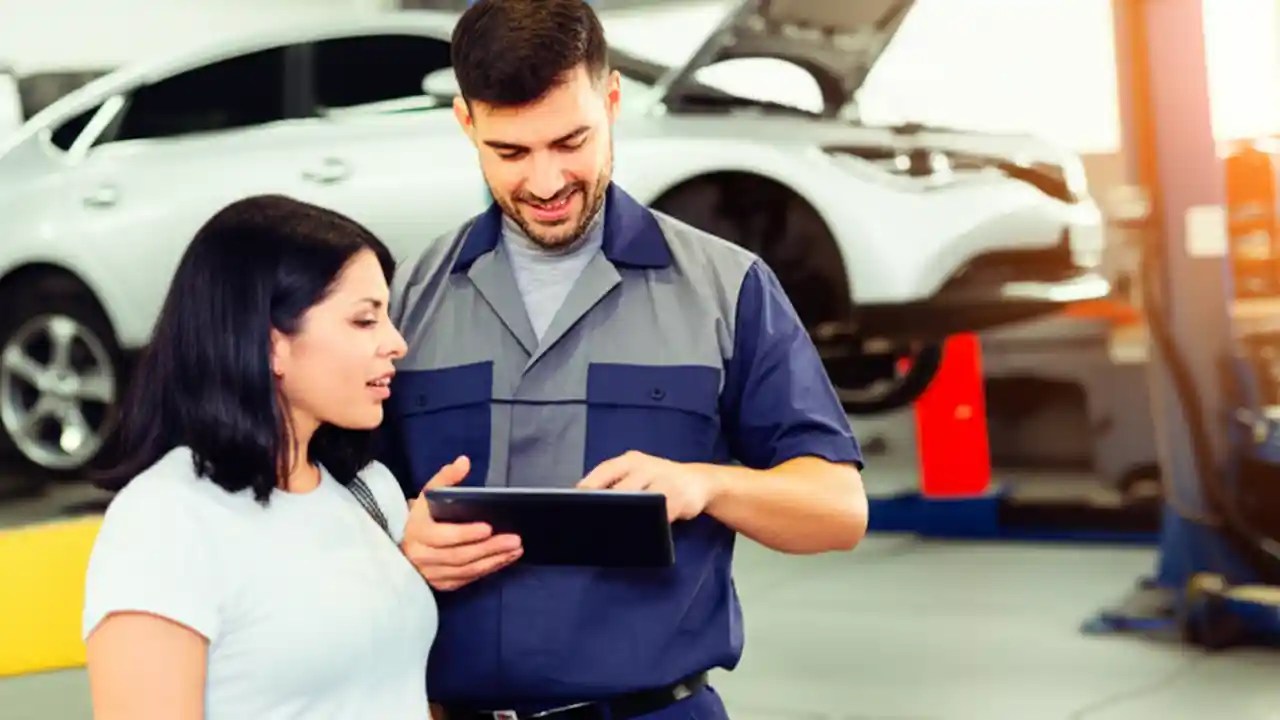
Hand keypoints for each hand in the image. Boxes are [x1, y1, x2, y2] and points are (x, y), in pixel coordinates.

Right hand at [401, 456, 522, 590]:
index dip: (467, 533)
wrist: (402, 545)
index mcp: (418, 533)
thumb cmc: (420, 518)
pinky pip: (468, 579)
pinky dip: (488, 569)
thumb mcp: (427, 495)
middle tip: (514, 540)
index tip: (488, 527)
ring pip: (467, 570)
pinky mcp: (443, 584)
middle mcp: (423, 557)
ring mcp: (433, 573)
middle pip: (460, 556)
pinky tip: (505, 559)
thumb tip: (464, 462)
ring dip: (494, 560)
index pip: (444, 536)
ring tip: (516, 549)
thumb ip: (445, 478)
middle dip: (490, 548)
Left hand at [577, 450, 718, 522]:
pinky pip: (660, 514)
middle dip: (605, 507)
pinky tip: (638, 535)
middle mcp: (645, 467)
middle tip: (590, 521)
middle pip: (620, 489)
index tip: (574, 504)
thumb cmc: (658, 479)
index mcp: (630, 460)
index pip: (604, 471)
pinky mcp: (679, 498)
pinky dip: (649, 525)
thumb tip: (582, 501)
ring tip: (610, 531)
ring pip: (640, 501)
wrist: (698, 481)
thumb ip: (614, 483)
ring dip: (626, 517)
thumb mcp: (636, 474)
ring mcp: (664, 481)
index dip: (588, 487)